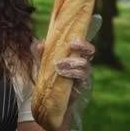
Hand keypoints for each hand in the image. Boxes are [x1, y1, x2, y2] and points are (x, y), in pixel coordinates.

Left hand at [34, 14, 100, 130]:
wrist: (48, 103)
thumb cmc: (47, 79)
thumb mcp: (40, 65)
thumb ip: (39, 54)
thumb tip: (39, 44)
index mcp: (74, 55)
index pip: (82, 42)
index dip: (86, 33)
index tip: (82, 27)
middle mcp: (81, 63)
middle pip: (90, 51)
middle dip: (83, 46)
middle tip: (72, 45)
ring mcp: (83, 76)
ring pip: (86, 65)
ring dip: (73, 62)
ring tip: (59, 65)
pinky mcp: (81, 88)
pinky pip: (82, 79)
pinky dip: (72, 74)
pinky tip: (62, 74)